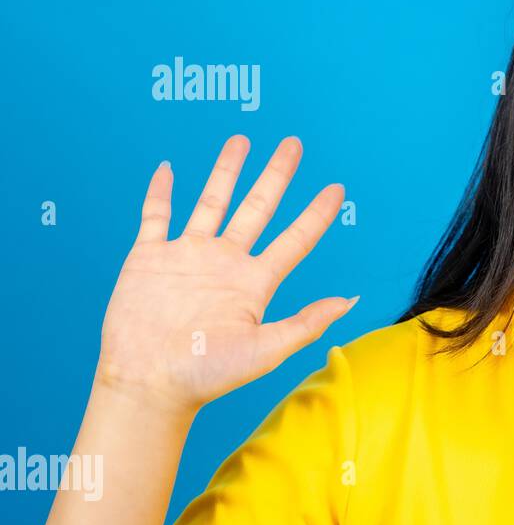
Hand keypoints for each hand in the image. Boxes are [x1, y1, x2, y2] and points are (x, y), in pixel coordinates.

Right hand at [96, 134, 355, 413]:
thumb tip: (351, 300)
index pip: (295, 239)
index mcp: (255, 282)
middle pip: (257, 207)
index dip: (316, 214)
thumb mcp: (267, 349)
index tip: (337, 188)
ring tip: (241, 140)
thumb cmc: (208, 375)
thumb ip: (308, 322)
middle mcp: (225, 263)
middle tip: (294, 144)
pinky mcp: (149, 258)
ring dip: (225, 171)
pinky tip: (168, 168)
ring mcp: (187, 256)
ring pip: (211, 202)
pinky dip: (160, 193)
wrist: (149, 384)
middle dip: (276, 175)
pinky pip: (155, 217)